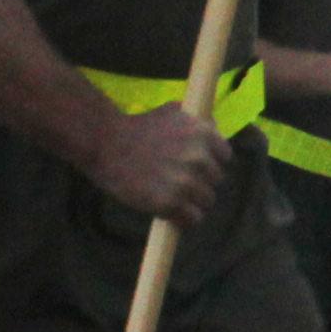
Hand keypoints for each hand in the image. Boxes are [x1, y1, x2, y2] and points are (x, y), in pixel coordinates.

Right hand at [84, 102, 227, 233]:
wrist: (106, 143)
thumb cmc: (138, 127)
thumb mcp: (173, 112)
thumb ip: (198, 121)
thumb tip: (216, 130)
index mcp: (203, 133)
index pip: (224, 157)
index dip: (209, 162)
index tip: (195, 166)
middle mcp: (198, 157)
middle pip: (215, 181)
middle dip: (199, 182)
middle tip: (178, 181)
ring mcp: (185, 182)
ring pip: (206, 202)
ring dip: (192, 202)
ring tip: (173, 197)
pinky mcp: (170, 203)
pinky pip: (192, 219)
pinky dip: (183, 219)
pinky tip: (171, 213)